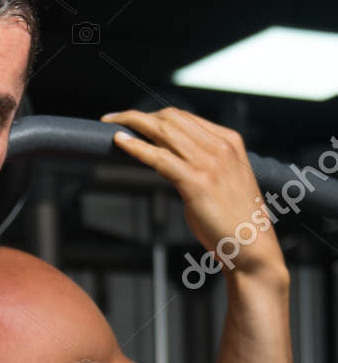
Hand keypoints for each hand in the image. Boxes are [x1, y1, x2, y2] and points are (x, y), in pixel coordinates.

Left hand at [100, 106, 288, 279]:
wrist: (252, 247)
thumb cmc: (234, 222)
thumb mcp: (221, 183)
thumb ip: (200, 166)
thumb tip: (168, 161)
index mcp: (229, 141)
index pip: (185, 117)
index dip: (155, 115)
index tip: (133, 120)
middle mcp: (221, 146)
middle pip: (172, 118)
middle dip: (138, 115)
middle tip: (113, 118)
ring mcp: (210, 162)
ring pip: (164, 131)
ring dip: (132, 124)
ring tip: (110, 124)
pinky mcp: (198, 182)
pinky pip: (160, 158)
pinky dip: (136, 147)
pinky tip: (119, 142)